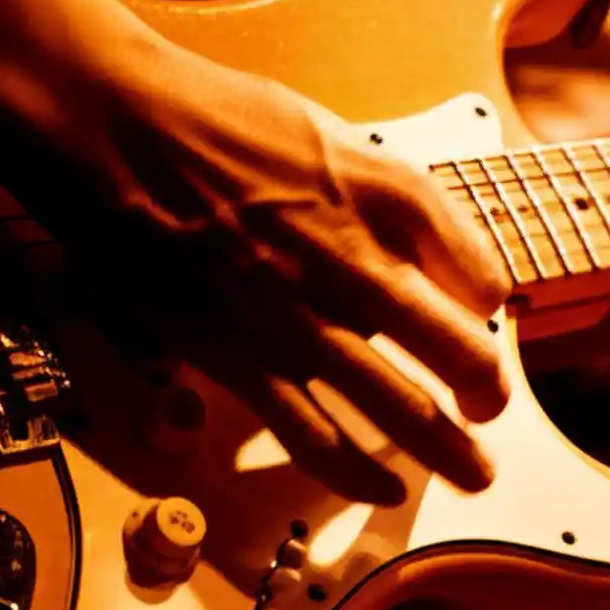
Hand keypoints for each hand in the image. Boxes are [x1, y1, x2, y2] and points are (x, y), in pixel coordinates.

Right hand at [0, 41, 511, 504]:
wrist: (116, 127)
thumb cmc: (221, 122)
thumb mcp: (333, 134)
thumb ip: (390, 194)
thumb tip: (434, 253)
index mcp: (384, 195)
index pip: (481, 271)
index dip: (493, 301)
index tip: (486, 310)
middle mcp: (353, 260)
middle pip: (458, 349)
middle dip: (487, 389)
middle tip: (490, 405)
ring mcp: (299, 317)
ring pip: (399, 408)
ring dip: (449, 450)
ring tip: (475, 473)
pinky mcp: (241, 359)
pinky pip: (313, 437)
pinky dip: (358, 473)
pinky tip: (386, 487)